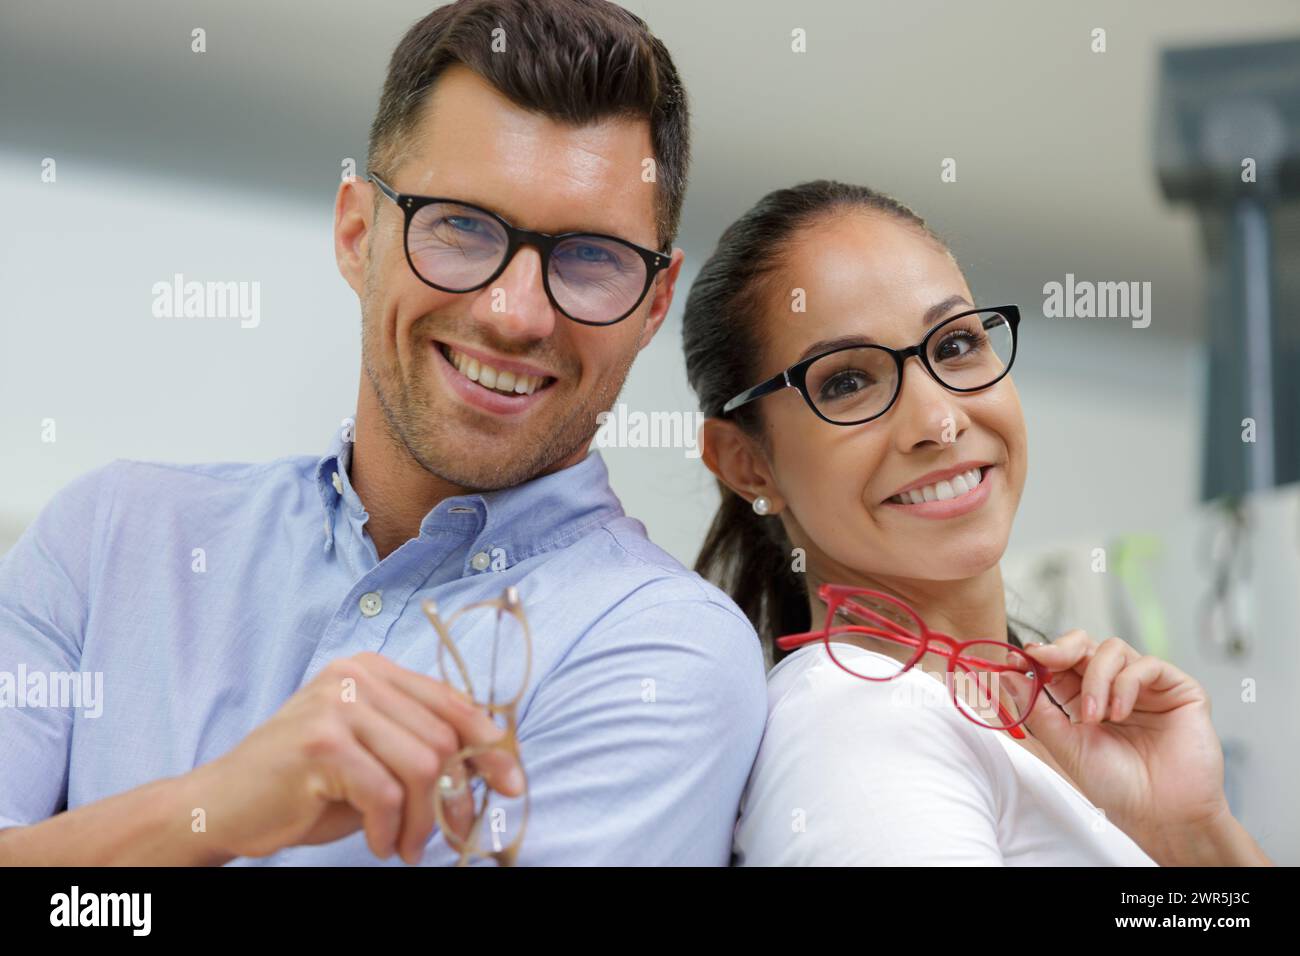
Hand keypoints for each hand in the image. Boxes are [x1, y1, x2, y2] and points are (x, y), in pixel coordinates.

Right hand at [184, 651, 522, 864]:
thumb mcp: (372, 757)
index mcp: (373, 670)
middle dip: (458, 796)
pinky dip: (391, 829)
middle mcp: (356, 676)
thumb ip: (420, 748)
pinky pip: (385, 793)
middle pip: (443, 736)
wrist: (221, 806)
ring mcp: (336, 704)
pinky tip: (380, 843)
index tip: (512, 783)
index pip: (452, 702)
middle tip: (454, 834)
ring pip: (422, 766)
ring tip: (410, 845)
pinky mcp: (319, 744)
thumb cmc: (304, 787)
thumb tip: (492, 769)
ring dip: (424, 820)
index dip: (490, 744)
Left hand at [1019, 631, 1231, 857]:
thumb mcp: (1066, 745)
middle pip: (1085, 644)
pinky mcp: (1178, 688)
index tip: (1018, 659)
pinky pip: (1147, 665)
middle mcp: (1114, 687)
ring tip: (1094, 716)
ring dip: (1095, 679)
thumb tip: (1007, 674)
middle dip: (1062, 648)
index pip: (1060, 662)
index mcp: (1084, 699)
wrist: (1160, 814)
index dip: (1039, 656)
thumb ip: (1038, 709)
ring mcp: (1146, 686)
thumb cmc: (1116, 785)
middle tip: (1046, 661)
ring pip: (1112, 649)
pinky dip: (1126, 685)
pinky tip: (1120, 714)